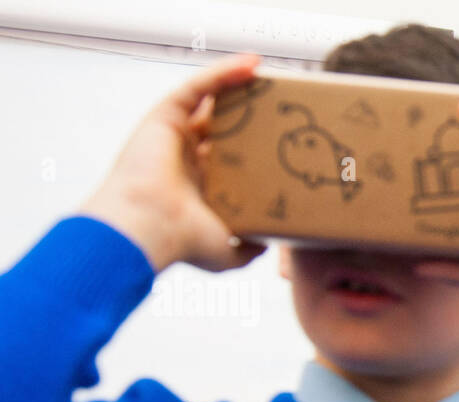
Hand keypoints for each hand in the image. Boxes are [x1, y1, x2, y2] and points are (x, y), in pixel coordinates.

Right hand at [79, 54, 266, 273]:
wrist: (149, 229)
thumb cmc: (183, 244)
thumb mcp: (227, 254)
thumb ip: (246, 249)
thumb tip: (266, 245)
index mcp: (198, 185)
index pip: (230, 156)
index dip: (254, 144)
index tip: (284, 138)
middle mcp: (185, 157)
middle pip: (222, 124)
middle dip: (250, 111)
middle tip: (283, 103)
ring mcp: (173, 135)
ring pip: (209, 100)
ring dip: (238, 84)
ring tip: (270, 75)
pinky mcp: (164, 117)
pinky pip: (197, 86)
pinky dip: (222, 72)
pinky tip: (251, 64)